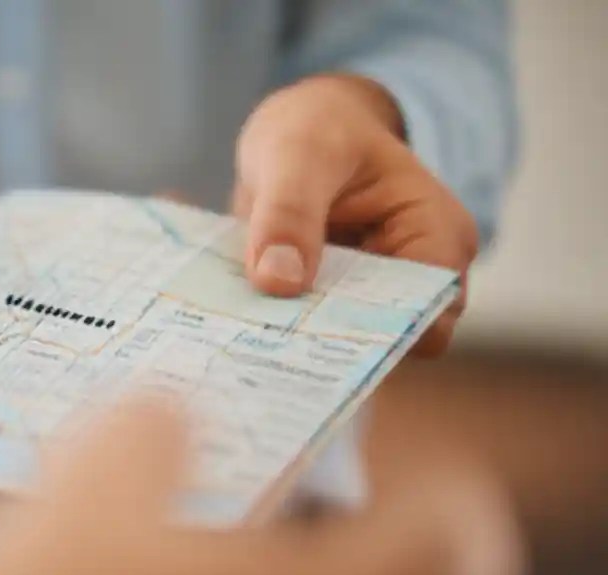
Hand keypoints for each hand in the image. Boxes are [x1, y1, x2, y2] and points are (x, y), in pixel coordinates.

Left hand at [234, 75, 477, 354]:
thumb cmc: (319, 128)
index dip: (377, 335)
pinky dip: (274, 331)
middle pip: (385, 342)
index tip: (308, 337)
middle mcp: (417, 278)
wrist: (298, 130)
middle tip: (260, 347)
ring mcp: (372, 298)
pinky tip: (231, 330)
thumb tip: (278, 282)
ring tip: (238, 340)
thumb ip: (290, 211)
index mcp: (439, 235)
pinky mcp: (329, 308)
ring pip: (341, 347)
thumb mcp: (298, 152)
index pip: (427, 314)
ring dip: (294, 344)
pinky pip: (306, 337)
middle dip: (329, 349)